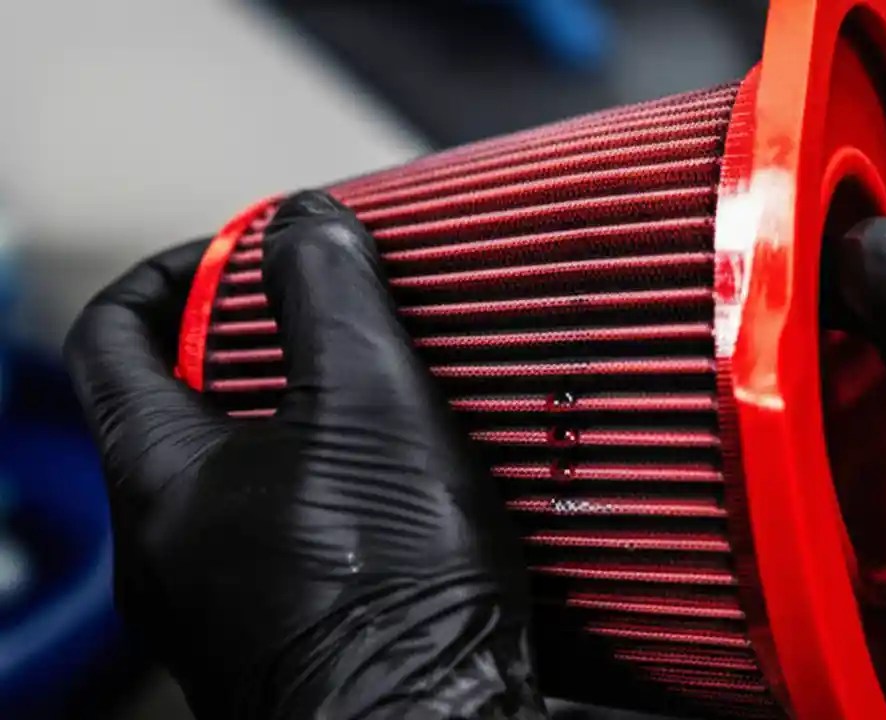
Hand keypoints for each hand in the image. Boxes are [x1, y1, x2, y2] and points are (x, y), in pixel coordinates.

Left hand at [65, 192, 543, 718]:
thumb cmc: (385, 589)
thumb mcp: (369, 403)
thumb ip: (327, 294)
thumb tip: (300, 220)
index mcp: (157, 476)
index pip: (111, 336)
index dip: (169, 271)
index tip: (237, 250)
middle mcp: (163, 545)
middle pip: (175, 403)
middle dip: (248, 344)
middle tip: (328, 317)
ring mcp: (213, 599)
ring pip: (231, 472)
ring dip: (291, 418)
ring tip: (378, 396)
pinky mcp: (271, 633)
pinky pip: (273, 530)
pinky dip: (318, 484)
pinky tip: (396, 487)